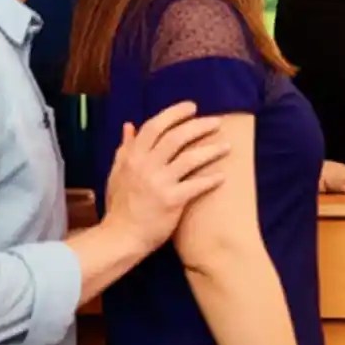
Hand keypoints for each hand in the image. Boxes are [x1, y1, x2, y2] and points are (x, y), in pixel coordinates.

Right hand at [102, 101, 227, 252]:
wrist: (120, 238)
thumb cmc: (120, 206)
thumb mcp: (116, 173)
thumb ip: (125, 149)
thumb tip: (129, 125)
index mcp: (132, 158)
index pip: (154, 127)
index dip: (174, 114)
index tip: (192, 107)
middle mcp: (145, 166)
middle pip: (175, 137)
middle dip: (198, 126)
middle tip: (216, 122)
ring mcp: (158, 183)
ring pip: (189, 158)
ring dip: (211, 150)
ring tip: (227, 146)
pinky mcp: (171, 201)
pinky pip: (196, 185)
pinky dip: (211, 179)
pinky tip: (223, 176)